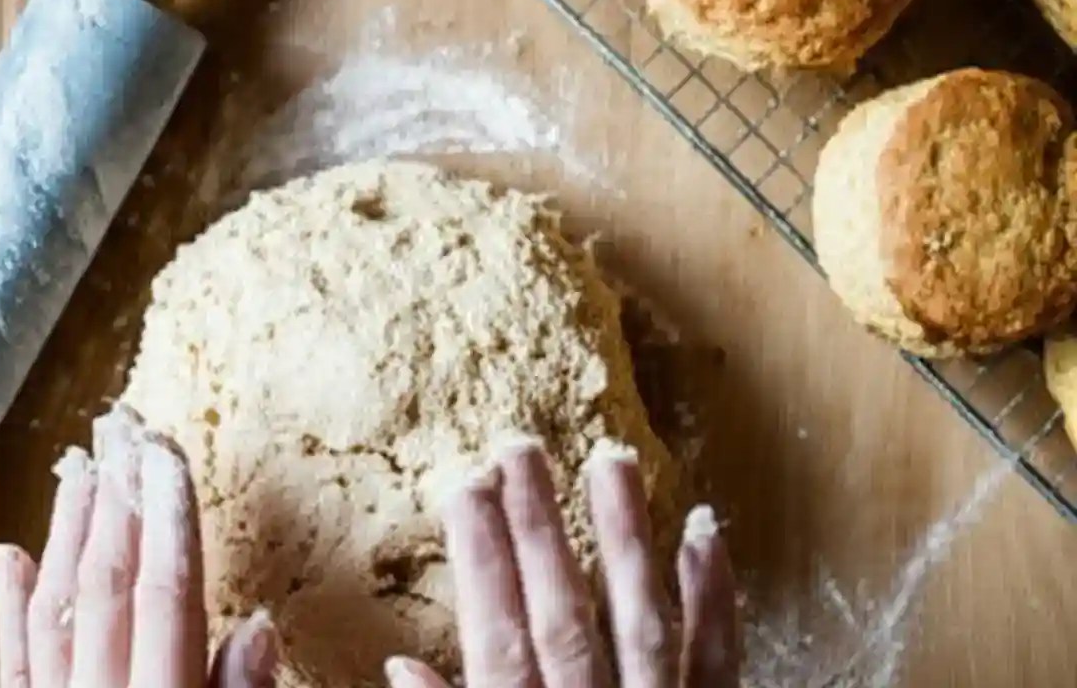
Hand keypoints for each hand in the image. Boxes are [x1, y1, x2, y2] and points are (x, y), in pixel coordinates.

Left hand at [0, 405, 276, 687]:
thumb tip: (259, 626)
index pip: (166, 594)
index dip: (169, 521)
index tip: (167, 454)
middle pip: (108, 584)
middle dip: (120, 500)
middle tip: (124, 432)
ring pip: (58, 606)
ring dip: (69, 531)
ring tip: (81, 468)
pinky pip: (13, 659)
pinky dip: (11, 605)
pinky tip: (10, 555)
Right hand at [383, 438, 740, 687]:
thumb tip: (399, 666)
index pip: (496, 632)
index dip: (479, 555)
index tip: (465, 484)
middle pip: (560, 609)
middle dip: (537, 524)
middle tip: (519, 448)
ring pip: (637, 617)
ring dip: (623, 535)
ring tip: (609, 459)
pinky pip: (716, 657)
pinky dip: (713, 594)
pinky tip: (704, 528)